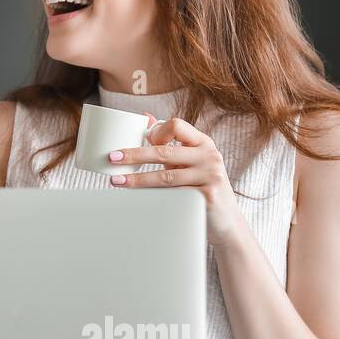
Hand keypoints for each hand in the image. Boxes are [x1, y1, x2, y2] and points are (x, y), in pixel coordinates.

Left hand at [106, 114, 244, 244]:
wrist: (227, 221)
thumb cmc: (202, 186)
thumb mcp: (190, 160)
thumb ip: (171, 141)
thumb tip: (145, 117)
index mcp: (203, 142)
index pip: (176, 125)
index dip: (155, 132)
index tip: (141, 141)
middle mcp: (209, 156)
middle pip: (164, 151)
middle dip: (134, 154)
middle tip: (112, 158)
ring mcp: (210, 176)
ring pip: (165, 176)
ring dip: (137, 179)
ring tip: (116, 181)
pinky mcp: (207, 196)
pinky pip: (172, 195)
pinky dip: (151, 196)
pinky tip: (136, 198)